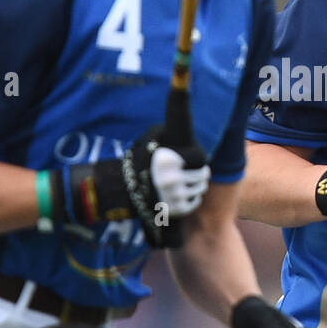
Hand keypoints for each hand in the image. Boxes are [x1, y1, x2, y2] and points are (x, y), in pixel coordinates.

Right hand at [55, 127, 209, 246]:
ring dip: (200, 186)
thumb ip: (162, 132)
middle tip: (201, 172)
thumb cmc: (139, 161)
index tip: (199, 161)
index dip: (200, 161)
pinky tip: (188, 194)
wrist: (123, 190)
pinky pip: (195, 202)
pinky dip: (194, 198)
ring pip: (200, 189)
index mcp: (168, 160)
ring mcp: (174, 197)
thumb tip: (175, 117)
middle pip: (202, 176)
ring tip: (196, 182)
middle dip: (203, 174)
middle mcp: (171, 180)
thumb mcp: (148, 140)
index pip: (198, 159)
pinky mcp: (175, 210)